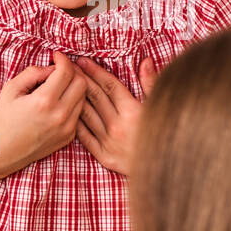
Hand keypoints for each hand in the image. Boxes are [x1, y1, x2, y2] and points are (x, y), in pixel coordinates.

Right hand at [0, 51, 86, 170]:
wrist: (1, 152)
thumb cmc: (2, 119)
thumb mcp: (10, 89)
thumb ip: (32, 73)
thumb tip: (51, 68)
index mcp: (44, 101)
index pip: (66, 72)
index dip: (63, 59)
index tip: (56, 56)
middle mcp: (60, 115)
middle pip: (82, 83)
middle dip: (73, 71)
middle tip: (60, 69)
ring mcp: (67, 128)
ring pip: (83, 98)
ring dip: (74, 87)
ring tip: (59, 85)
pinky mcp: (68, 137)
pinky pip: (78, 113)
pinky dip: (72, 103)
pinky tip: (58, 102)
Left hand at [75, 56, 156, 175]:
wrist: (165, 170)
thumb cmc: (166, 135)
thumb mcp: (160, 108)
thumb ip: (151, 84)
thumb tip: (144, 61)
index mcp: (133, 112)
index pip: (109, 86)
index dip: (95, 71)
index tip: (83, 60)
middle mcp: (117, 125)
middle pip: (94, 97)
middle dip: (81, 79)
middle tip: (68, 66)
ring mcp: (108, 141)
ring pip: (86, 114)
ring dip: (74, 98)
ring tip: (64, 84)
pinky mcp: (103, 155)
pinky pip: (84, 135)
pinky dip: (75, 121)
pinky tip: (66, 111)